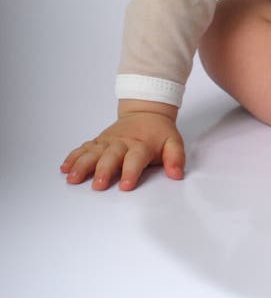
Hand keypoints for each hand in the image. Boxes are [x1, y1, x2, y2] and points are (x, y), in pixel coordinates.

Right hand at [60, 101, 184, 190]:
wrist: (146, 111)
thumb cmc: (158, 132)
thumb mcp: (173, 141)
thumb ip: (175, 157)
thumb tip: (177, 174)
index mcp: (141, 145)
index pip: (136, 158)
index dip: (131, 171)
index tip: (126, 186)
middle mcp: (122, 143)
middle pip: (111, 156)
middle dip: (104, 170)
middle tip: (98, 185)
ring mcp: (108, 142)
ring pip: (93, 152)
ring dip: (82, 165)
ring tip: (73, 177)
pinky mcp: (98, 141)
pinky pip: (84, 148)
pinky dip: (74, 157)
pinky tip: (65, 167)